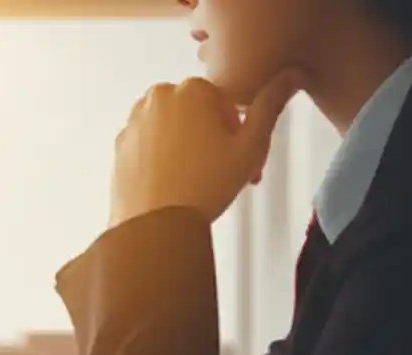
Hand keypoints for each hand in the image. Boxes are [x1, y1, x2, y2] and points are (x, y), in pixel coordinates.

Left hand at [109, 71, 301, 228]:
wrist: (156, 224)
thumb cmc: (205, 185)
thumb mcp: (251, 146)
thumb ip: (270, 105)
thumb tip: (291, 74)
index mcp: (192, 90)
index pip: (223, 101)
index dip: (235, 129)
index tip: (238, 154)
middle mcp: (158, 97)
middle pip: (194, 111)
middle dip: (210, 135)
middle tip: (221, 169)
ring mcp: (135, 120)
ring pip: (171, 125)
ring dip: (186, 143)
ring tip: (197, 177)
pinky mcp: (120, 144)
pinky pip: (148, 143)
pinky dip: (161, 155)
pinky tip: (172, 180)